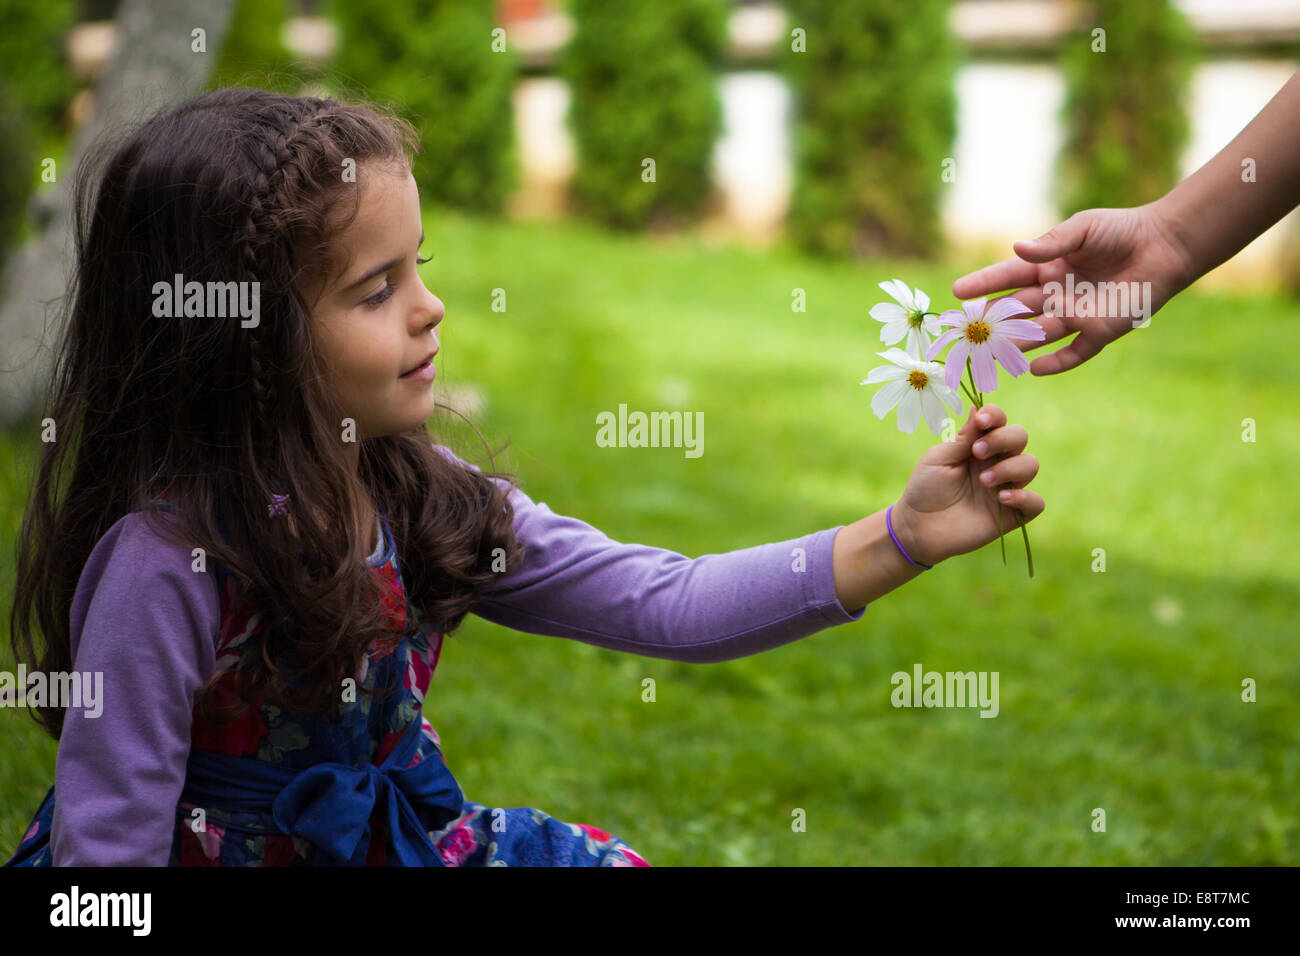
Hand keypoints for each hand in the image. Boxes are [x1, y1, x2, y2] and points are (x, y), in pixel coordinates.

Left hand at [892, 404, 1043, 565]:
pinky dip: (1024, 497)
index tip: (982, 421)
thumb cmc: (925, 489)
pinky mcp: (1012, 514)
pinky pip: (1036, 502)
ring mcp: (1006, 487)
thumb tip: (978, 406)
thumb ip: (963, 437)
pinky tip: (1002, 499)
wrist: (918, 527)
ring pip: (1031, 465)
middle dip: (1003, 439)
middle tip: (978, 452)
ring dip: (1010, 468)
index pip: (999, 421)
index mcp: (979, 445)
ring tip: (984, 481)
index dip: (995, 416)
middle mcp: (997, 462)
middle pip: (1020, 437)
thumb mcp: (940, 458)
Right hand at [950, 203, 1196, 375]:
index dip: (982, 284)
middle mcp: (1053, 296)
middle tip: (962, 331)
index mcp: (1045, 268)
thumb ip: (1052, 243)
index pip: (1006, 278)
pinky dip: (1055, 364)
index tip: (956, 292)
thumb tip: (1017, 249)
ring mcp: (1074, 316)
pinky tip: (1035, 370)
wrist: (1164, 245)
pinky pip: (1073, 354)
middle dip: (989, 322)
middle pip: (1015, 312)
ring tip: (991, 353)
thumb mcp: (1083, 229)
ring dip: (1015, 344)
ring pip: (1038, 335)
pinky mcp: (1098, 333)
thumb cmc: (1121, 231)